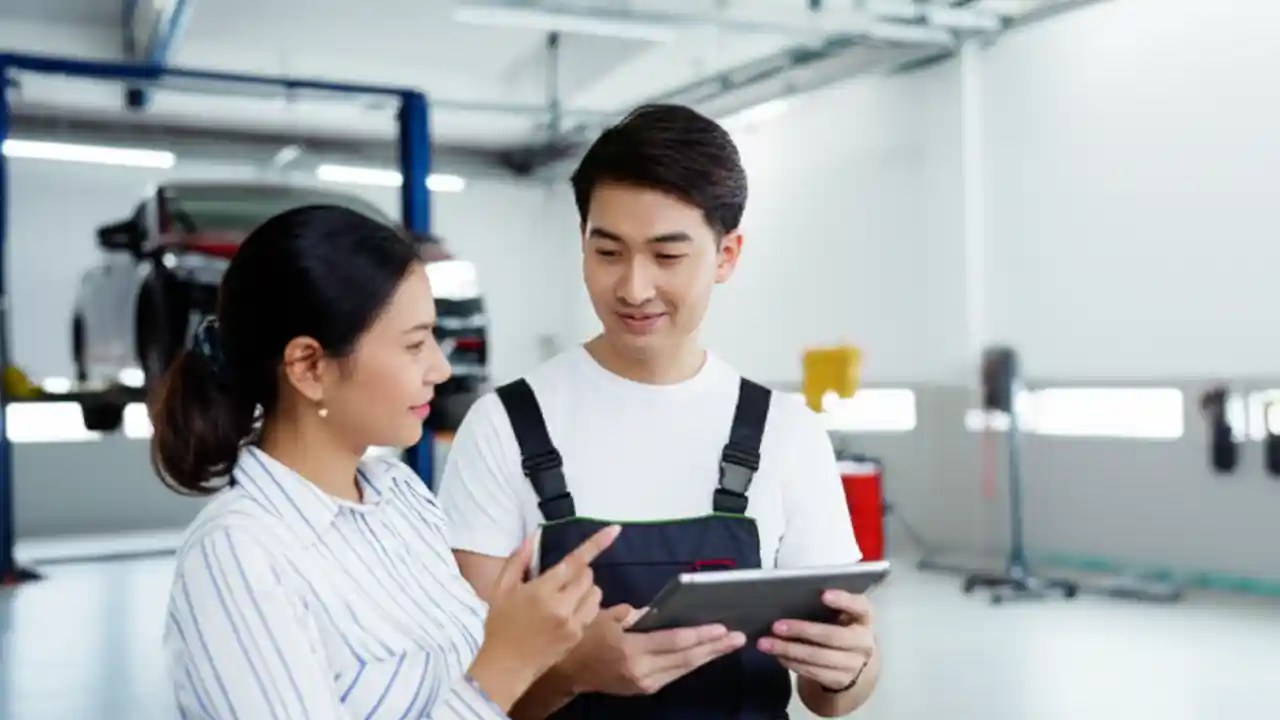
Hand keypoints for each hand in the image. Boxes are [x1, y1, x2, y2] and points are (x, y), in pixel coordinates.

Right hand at [469, 525, 619, 709]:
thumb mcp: (500, 589)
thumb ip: (517, 561)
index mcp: (541, 591)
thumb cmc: (499, 625)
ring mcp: (572, 623)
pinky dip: (585, 605)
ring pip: (595, 593)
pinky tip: (568, 611)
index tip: (616, 529)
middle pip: (587, 576)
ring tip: (566, 595)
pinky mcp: (577, 636)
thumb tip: (532, 537)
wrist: (504, 666)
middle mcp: (561, 606)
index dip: (596, 544)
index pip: (574, 562)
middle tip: (561, 579)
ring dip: (585, 588)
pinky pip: (592, 611)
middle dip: (579, 572)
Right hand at [556, 603, 746, 696]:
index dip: (700, 635)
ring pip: (683, 669)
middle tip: (737, 637)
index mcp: (631, 649)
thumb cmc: (585, 638)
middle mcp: (642, 670)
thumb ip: (636, 614)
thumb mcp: (607, 618)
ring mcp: (644, 683)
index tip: (721, 628)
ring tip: (729, 645)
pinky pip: (674, 675)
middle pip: (685, 659)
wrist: (566, 673)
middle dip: (713, 648)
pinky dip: (691, 664)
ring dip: (708, 657)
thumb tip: (660, 612)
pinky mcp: (644, 689)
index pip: (674, 642)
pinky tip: (706, 655)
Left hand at [757, 590, 875, 692]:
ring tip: (766, 643)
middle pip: (833, 636)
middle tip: (776, 626)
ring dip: (789, 650)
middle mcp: (864, 641)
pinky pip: (813, 672)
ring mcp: (854, 664)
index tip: (823, 594)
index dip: (843, 600)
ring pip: (819, 657)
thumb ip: (824, 605)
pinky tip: (778, 655)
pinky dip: (793, 663)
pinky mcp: (840, 680)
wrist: (856, 663)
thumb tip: (788, 597)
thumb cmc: (840, 627)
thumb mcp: (841, 614)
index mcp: (864, 617)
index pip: (859, 606)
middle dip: (803, 630)